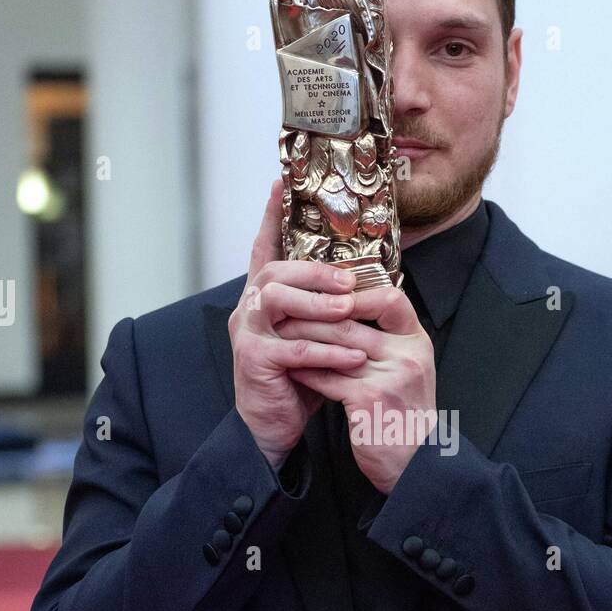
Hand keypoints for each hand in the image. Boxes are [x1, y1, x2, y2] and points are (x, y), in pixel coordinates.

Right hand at [228, 178, 367, 466]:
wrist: (273, 428)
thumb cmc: (298, 379)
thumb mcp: (315, 336)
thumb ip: (327, 307)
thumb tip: (364, 279)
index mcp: (263, 297)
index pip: (264, 247)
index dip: (272, 215)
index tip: (282, 182)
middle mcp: (249, 308)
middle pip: (274, 270)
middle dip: (314, 269)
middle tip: (350, 278)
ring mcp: (247, 333)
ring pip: (279, 302)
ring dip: (319, 304)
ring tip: (350, 309)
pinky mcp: (253, 362)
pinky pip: (294, 350)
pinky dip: (327, 352)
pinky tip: (355, 356)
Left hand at [273, 280, 437, 492]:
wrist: (414, 464)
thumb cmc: (405, 417)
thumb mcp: (407, 373)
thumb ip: (386, 344)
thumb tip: (348, 315)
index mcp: (417, 343)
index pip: (390, 299)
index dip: (356, 293)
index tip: (327, 296)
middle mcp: (407, 355)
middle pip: (351, 320)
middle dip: (313, 314)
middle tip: (285, 309)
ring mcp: (389, 377)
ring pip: (335, 344)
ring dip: (303, 338)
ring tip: (280, 334)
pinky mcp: (368, 400)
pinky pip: (327, 377)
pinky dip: (306, 370)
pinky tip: (290, 366)